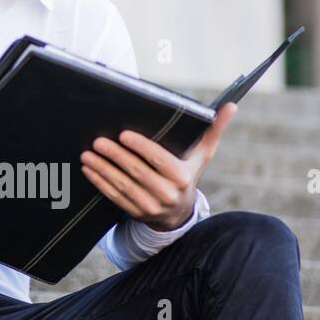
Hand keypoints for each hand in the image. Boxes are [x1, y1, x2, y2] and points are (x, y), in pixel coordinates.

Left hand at [80, 101, 237, 229]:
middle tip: (98, 141)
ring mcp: (150, 206)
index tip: (123, 135)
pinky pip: (115, 197)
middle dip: (115, 156)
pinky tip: (89, 170)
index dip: (140, 147)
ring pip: (123, 185)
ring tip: (88, 154)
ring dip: (103, 169)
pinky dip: (100, 183)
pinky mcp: (135, 213)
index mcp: (182, 177)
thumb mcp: (202, 155)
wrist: (179, 213)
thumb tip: (231, 106)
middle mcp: (167, 194)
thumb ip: (214, 129)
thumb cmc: (188, 175)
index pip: (158, 160)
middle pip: (137, 172)